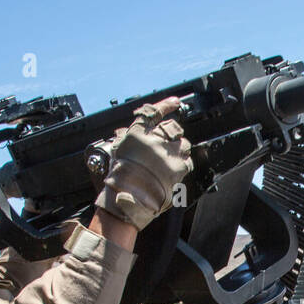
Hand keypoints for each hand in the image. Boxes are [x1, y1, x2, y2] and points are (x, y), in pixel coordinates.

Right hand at [89, 97, 192, 231]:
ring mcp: (168, 154)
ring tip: (170, 158)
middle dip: (172, 132)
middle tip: (168, 141)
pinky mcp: (178, 169)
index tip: (175, 102)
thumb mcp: (116, 152)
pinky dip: (184, 163)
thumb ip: (124, 139)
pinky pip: (187, 160)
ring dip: (179, 148)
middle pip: (172, 127)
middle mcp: (154, 141)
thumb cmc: (118, 180)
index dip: (166, 105)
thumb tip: (123, 132)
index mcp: (136, 134)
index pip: (152, 112)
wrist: (128, 201)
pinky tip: (175, 168)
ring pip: (183, 143)